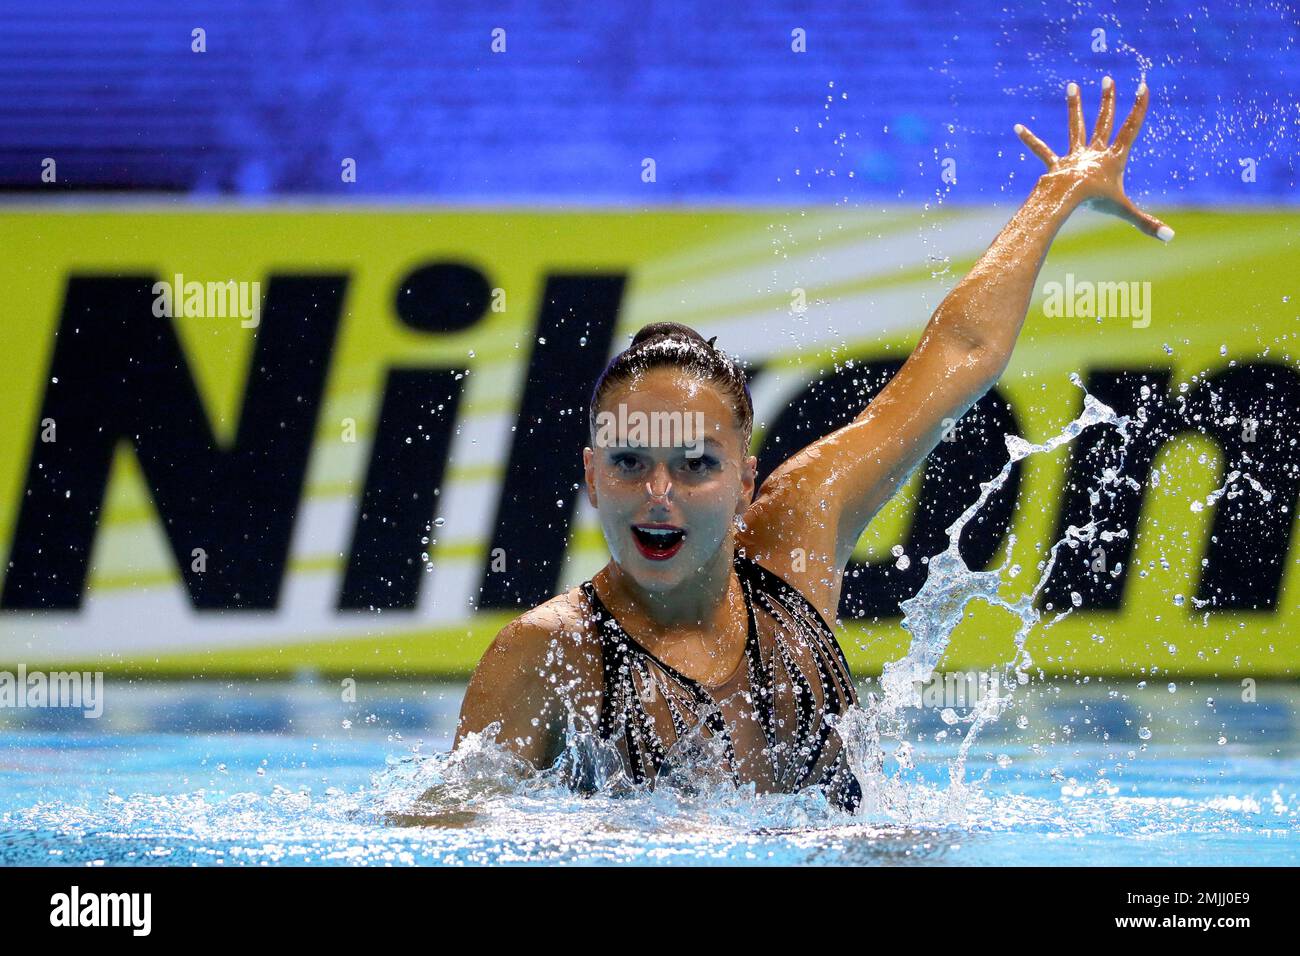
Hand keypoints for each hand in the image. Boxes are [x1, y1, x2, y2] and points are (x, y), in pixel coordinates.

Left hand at [1015, 77, 1172, 241]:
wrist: (1068, 197)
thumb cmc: (1096, 203)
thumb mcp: (1125, 211)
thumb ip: (1147, 223)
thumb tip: (1170, 238)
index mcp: (1114, 158)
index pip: (1131, 128)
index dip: (1139, 107)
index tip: (1144, 86)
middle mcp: (1095, 152)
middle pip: (1104, 121)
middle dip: (1108, 100)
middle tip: (1108, 80)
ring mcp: (1075, 156)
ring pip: (1076, 127)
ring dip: (1074, 107)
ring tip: (1072, 87)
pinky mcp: (1057, 164)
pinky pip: (1041, 151)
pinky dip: (1030, 140)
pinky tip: (1017, 128)